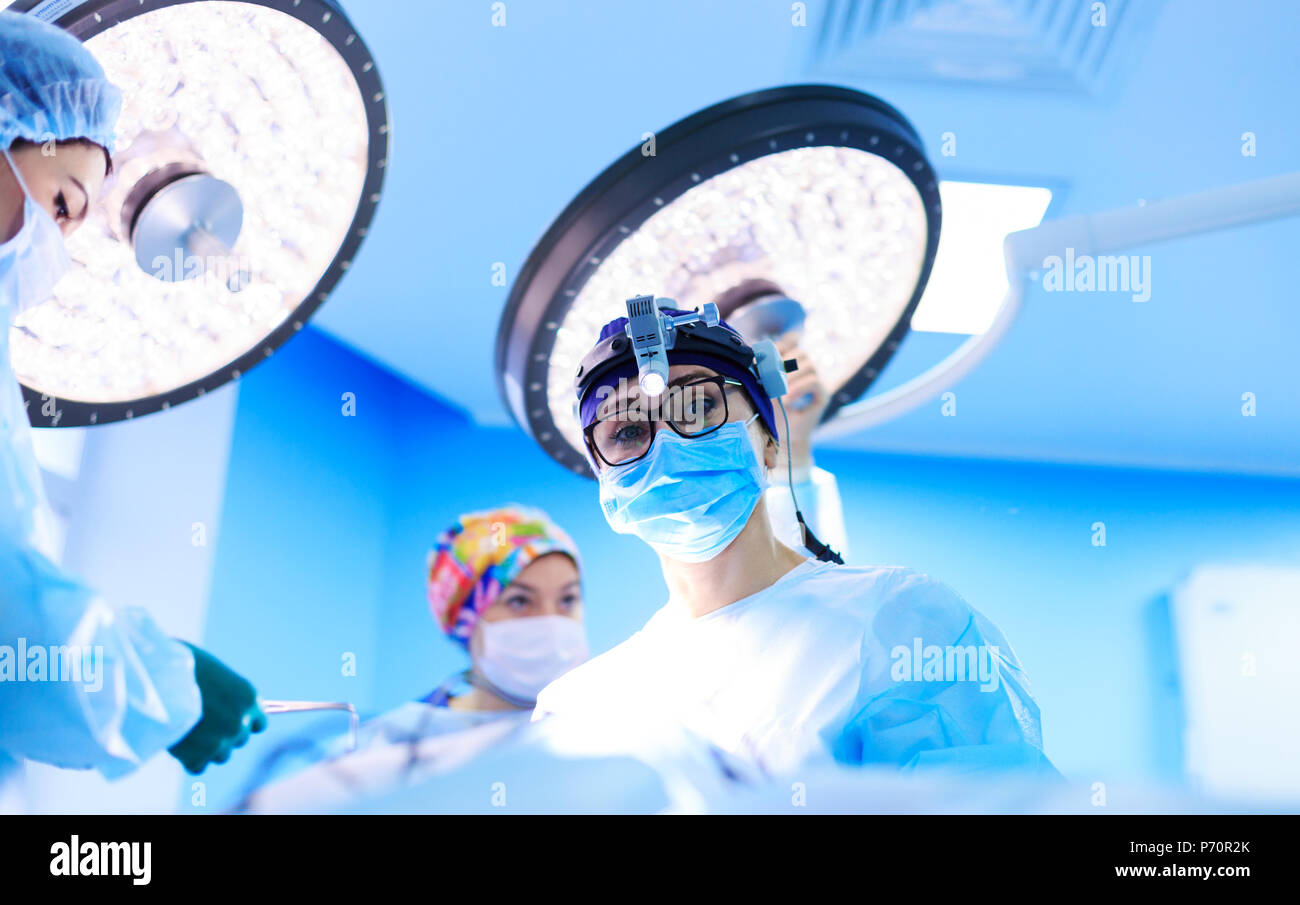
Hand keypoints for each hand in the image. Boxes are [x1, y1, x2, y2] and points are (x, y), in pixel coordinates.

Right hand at [168, 643, 265, 773]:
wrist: (155, 679)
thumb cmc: (181, 666)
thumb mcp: (214, 674)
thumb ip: (227, 696)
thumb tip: (229, 710)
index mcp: (248, 698)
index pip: (259, 723)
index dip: (244, 723)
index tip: (231, 721)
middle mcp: (240, 722)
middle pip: (240, 740)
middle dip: (224, 735)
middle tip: (203, 725)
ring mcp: (221, 742)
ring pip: (221, 755)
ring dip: (208, 748)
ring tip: (188, 733)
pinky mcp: (197, 757)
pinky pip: (198, 766)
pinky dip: (189, 759)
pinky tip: (178, 744)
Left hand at [775, 338, 829, 471]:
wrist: (781, 436)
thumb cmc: (770, 411)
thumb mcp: (762, 387)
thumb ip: (762, 370)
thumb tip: (755, 355)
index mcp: (792, 362)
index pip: (791, 342)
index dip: (779, 345)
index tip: (764, 356)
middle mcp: (806, 369)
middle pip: (800, 352)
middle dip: (782, 363)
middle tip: (768, 378)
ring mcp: (816, 380)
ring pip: (808, 365)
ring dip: (789, 378)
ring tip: (777, 392)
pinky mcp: (822, 394)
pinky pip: (814, 381)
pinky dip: (799, 388)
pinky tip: (787, 399)